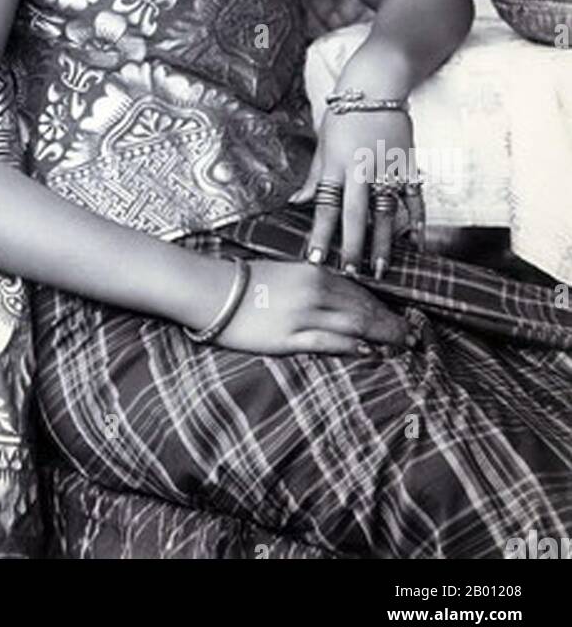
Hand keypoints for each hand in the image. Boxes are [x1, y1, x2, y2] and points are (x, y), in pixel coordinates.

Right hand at [213, 258, 408, 355]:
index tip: (404, 320)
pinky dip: (353, 347)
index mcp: (314, 274)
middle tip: (414, 337)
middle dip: (391, 324)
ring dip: (381, 337)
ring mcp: (302, 316)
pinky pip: (328, 342)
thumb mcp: (288, 275)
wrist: (213, 291)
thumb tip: (343, 302)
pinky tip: (370, 352)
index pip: (359, 293)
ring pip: (353, 326)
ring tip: (401, 347)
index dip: (385, 309)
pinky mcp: (288, 338)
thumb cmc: (248, 282)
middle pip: (363, 310)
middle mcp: (313, 292)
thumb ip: (315, 286)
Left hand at [290, 108, 421, 278]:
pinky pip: (414, 198)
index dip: (321, 235)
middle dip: (352, 246)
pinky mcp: (408, 165)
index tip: (316, 260)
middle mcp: (362, 169)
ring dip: (383, 243)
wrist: (377, 84)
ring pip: (386, 212)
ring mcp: (387, 168)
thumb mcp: (323, 141)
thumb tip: (297, 201)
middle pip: (355, 214)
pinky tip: (416, 243)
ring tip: (380, 268)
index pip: (326, 206)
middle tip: (350, 273)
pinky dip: (416, 221)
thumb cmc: (345, 113)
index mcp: (337, 164)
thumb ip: (314, 176)